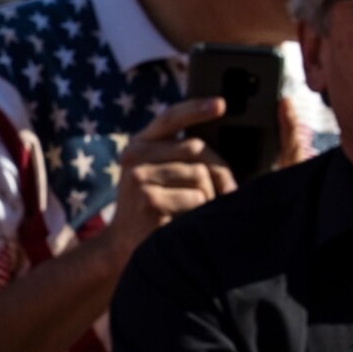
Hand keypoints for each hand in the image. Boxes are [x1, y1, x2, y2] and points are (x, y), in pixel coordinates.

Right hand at [94, 96, 234, 264]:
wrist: (122, 247)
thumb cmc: (151, 209)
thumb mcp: (156, 175)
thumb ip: (177, 156)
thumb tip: (217, 150)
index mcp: (139, 144)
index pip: (170, 118)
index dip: (196, 109)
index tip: (221, 104)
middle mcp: (135, 156)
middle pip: (196, 148)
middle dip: (220, 170)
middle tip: (231, 190)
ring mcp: (140, 178)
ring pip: (200, 175)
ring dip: (211, 197)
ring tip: (199, 212)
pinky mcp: (150, 200)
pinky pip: (197, 199)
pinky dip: (202, 213)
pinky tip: (188, 223)